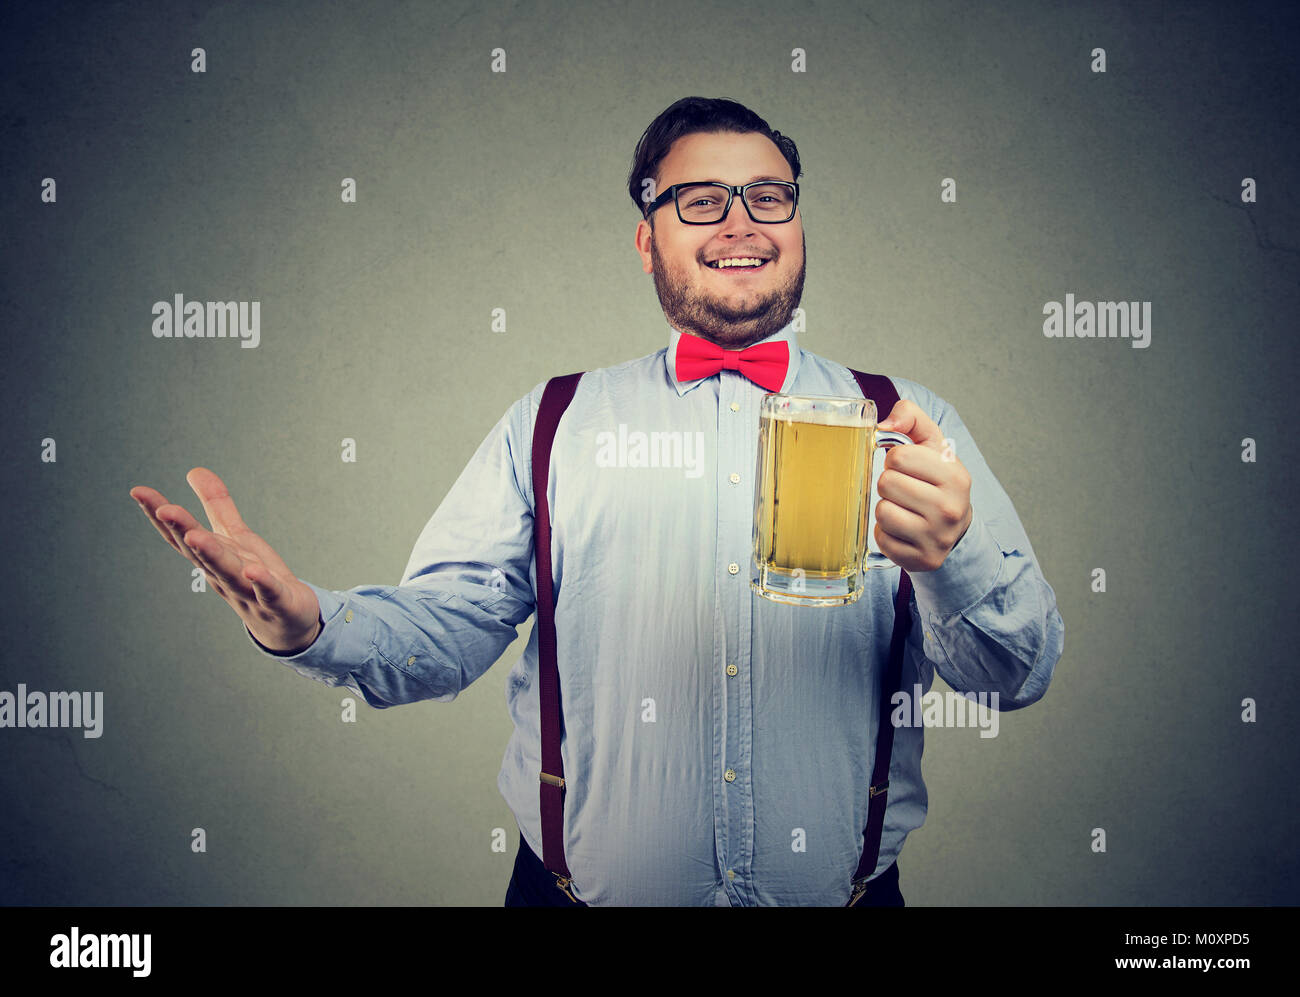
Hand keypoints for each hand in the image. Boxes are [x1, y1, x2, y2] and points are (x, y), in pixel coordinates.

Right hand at [129, 468, 322, 653]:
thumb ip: (217, 505)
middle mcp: (224, 575)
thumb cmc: (256, 577)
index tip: (138, 491)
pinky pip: (269, 593)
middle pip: (200, 552)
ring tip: (196, 536)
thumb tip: (194, 470)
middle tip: (164, 509)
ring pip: (228, 573)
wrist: (287, 623)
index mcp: (212, 557)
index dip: (159, 515)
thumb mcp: (237, 537)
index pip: (181, 536)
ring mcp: (249, 591)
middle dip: (183, 531)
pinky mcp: (279, 603)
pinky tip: (254, 570)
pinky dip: (261, 583)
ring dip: (212, 555)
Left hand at [874, 401, 973, 571]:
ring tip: (903, 508)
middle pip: (887, 483)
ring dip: (885, 508)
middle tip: (904, 489)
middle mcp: (950, 508)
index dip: (896, 459)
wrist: (954, 528)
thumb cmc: (936, 481)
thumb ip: (910, 417)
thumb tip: (884, 425)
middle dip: (889, 483)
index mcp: (955, 476)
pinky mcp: (921, 559)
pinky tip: (902, 529)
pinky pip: (881, 539)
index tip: (907, 467)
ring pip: (882, 512)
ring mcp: (936, 538)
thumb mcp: (931, 443)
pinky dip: (885, 532)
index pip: (899, 456)